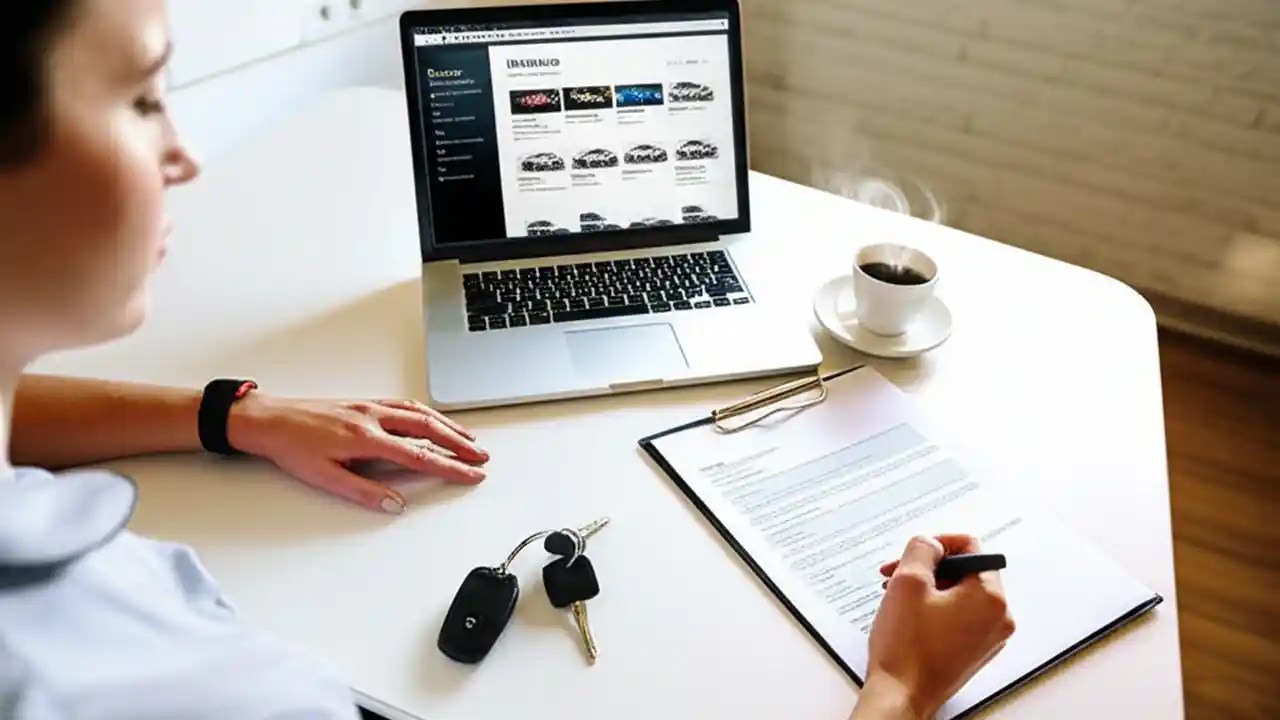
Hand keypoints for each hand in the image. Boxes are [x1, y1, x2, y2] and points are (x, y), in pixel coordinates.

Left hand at [225, 393, 488, 513]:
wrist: (269, 419)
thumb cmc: (291, 447)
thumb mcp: (323, 477)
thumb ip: (363, 492)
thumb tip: (394, 504)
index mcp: (365, 438)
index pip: (419, 456)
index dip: (450, 467)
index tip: (471, 474)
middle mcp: (373, 417)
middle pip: (428, 428)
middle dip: (459, 444)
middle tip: (481, 457)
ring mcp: (370, 407)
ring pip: (420, 413)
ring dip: (448, 426)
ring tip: (468, 439)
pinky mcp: (364, 403)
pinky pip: (405, 405)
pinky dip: (427, 413)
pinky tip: (433, 420)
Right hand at [852, 535, 1015, 719]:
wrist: (901, 695)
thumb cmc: (906, 650)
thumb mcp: (907, 582)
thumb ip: (922, 549)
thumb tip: (930, 543)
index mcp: (990, 598)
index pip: (971, 547)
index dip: (938, 544)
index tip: (916, 552)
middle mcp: (997, 619)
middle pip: (965, 571)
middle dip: (928, 568)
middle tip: (899, 574)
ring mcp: (988, 638)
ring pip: (959, 594)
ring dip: (928, 588)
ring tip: (899, 597)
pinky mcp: (974, 651)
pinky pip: (958, 616)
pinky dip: (935, 609)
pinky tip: (909, 616)